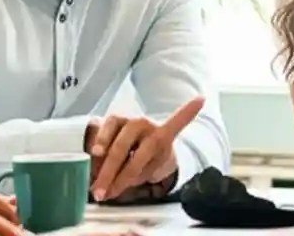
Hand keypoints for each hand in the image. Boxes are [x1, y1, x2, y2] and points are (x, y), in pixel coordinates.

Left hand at [88, 96, 203, 201]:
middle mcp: (136, 122)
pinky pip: (179, 123)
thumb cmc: (126, 152)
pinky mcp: (168, 138)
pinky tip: (199, 100)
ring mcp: (153, 130)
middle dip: (109, 172)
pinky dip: (188, 112)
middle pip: (122, 146)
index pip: (109, 127)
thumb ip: (104, 163)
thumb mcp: (111, 156)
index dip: (102, 139)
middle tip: (100, 191)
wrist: (152, 149)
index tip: (95, 152)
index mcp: (118, 122)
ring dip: (125, 179)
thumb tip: (95, 182)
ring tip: (115, 192)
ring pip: (139, 157)